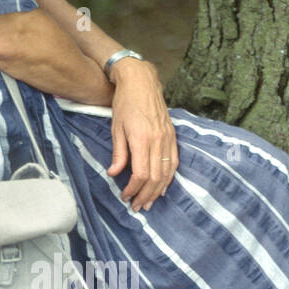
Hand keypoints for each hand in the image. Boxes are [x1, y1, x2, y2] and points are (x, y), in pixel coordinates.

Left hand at [105, 59, 178, 211]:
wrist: (142, 82)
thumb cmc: (125, 103)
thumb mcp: (116, 128)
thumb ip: (119, 153)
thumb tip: (114, 174)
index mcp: (142, 139)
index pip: (140, 173)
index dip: (133, 189)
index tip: (125, 196)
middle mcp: (158, 141)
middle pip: (155, 177)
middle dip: (145, 195)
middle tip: (136, 207)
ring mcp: (168, 139)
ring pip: (166, 173)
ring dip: (157, 191)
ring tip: (148, 203)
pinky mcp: (173, 136)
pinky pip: (174, 162)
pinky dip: (169, 178)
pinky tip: (162, 187)